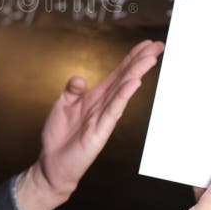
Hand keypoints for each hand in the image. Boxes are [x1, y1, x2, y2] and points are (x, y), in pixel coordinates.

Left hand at [16, 39, 164, 209]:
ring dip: (136, 73)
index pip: (117, 74)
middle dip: (141, 61)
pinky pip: (113, 110)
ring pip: (123, 91)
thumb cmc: (59, 137)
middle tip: (158, 45)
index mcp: (95, 97)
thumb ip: (71, 90)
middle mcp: (103, 105)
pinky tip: (134, 83)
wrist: (52, 164)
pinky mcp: (99, 131)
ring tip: (150, 58)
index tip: (145, 45)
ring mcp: (104, 118)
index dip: (130, 58)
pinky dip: (124, 95)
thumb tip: (80, 78)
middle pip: (125, 78)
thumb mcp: (62, 106)